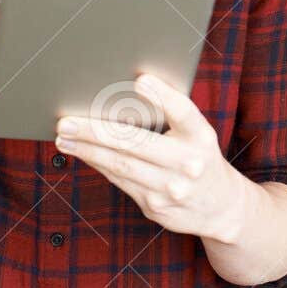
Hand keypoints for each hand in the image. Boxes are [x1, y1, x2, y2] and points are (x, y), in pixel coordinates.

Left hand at [54, 73, 250, 241]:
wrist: (222, 207)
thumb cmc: (200, 158)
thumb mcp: (197, 133)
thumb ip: (171, 115)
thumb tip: (128, 92)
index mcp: (201, 137)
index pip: (183, 112)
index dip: (163, 95)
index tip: (140, 80)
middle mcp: (188, 164)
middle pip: (137, 144)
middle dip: (96, 132)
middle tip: (67, 121)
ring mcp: (171, 189)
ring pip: (121, 166)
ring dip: (88, 151)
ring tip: (64, 137)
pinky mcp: (157, 207)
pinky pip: (120, 182)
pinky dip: (99, 165)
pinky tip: (82, 153)